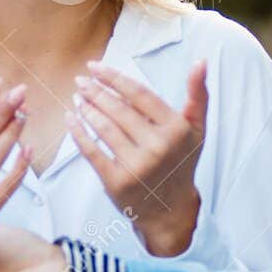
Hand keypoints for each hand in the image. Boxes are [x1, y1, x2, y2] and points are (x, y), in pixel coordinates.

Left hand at [69, 60, 207, 256]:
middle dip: (96, 92)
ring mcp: (137, 166)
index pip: (140, 95)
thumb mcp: (196, 130)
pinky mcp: (117, 181)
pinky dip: (78, 132)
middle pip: (119, 110)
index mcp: (176, 129)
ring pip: (104, 128)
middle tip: (81, 80)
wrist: (170, 210)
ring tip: (78, 97)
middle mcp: (158, 147)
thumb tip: (200, 61)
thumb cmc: (180, 162)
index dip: (115, 78)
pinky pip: (92, 151)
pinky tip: (71, 118)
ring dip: (87, 109)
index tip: (95, 66)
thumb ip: (198, 96)